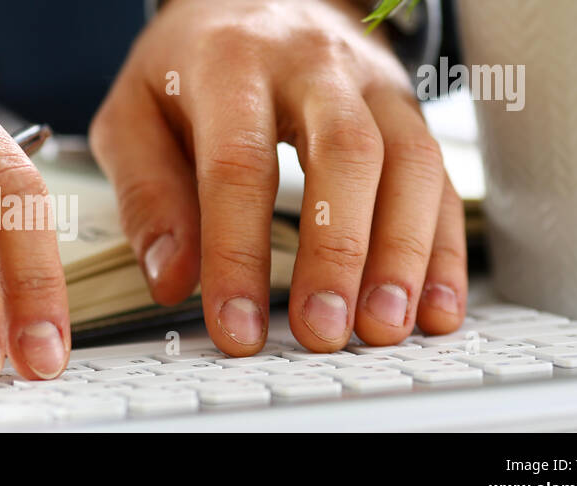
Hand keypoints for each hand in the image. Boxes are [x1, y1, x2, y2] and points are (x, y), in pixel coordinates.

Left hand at [90, 0, 465, 353]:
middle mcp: (312, 65)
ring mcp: (370, 84)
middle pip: (344, 154)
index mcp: (231, 63)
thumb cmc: (186, 67)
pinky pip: (439, 178)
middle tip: (323, 332)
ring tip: (383, 328)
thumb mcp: (134, 114)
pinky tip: (432, 305)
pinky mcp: (409, 108)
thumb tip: (172, 279)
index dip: (238, 252)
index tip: (235, 325)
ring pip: (409, 162)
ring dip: (403, 255)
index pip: (239, 164)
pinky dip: (443, 248)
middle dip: (338, 253)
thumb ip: (146, 194)